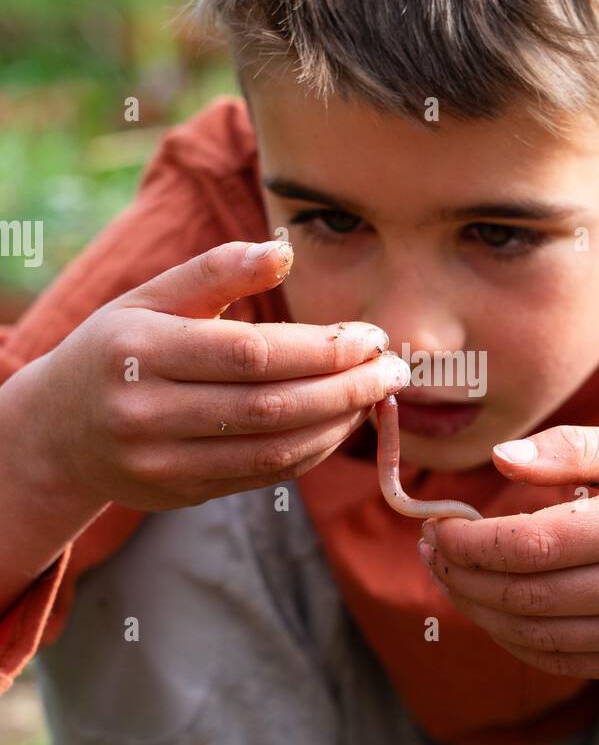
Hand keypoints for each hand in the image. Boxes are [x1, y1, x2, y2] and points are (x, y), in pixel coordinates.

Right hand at [21, 239, 409, 512]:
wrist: (58, 431)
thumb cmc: (117, 348)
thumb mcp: (150, 298)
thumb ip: (216, 272)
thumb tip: (284, 250)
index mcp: (140, 352)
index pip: (251, 354)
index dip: (322, 349)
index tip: (371, 336)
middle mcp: (146, 413)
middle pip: (270, 407)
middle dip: (346, 388)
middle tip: (394, 369)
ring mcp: (162, 463)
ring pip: (272, 449)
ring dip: (338, 424)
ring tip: (375, 394)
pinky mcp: (182, 494)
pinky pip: (264, 476)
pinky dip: (313, 451)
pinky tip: (341, 424)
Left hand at [416, 424, 598, 680]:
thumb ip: (579, 451)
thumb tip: (500, 459)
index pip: (533, 544)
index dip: (471, 542)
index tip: (437, 526)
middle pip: (526, 596)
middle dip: (463, 576)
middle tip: (430, 550)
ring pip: (539, 638)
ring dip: (481, 611)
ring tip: (452, 579)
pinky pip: (569, 661)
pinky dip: (519, 641)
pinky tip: (496, 612)